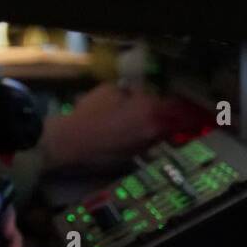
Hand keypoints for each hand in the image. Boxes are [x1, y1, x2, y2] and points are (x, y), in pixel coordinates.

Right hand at [40, 83, 204, 171]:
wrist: (72, 142)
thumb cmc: (89, 113)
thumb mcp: (107, 90)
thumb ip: (129, 90)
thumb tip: (137, 91)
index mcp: (149, 110)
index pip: (172, 101)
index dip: (175, 96)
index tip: (174, 92)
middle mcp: (154, 130)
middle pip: (173, 121)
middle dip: (172, 113)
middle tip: (170, 106)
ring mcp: (146, 146)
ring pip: (161, 133)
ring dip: (159, 125)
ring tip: (150, 117)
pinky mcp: (136, 157)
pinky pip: (148, 143)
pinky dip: (145, 136)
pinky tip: (133, 131)